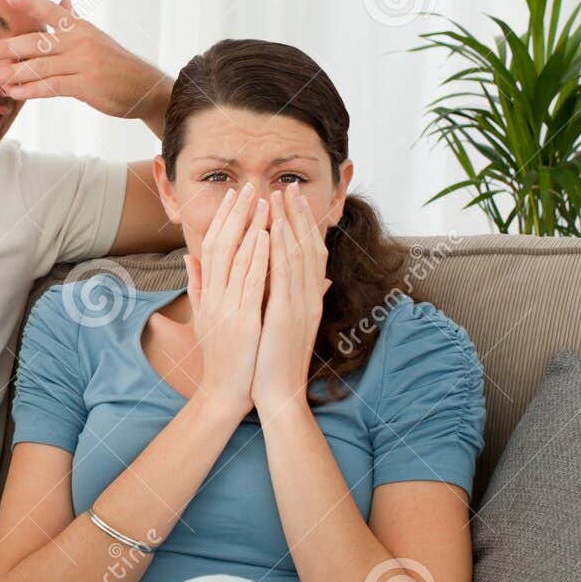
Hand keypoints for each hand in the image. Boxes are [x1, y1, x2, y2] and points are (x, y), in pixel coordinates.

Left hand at [0, 0, 169, 125]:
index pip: (51, 11)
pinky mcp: (85, 85)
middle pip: (38, 41)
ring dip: (12, 72)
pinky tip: (14, 93)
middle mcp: (80, 41)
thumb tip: (65, 1)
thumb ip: (75, 22)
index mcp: (80, 27)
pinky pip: (52, 87)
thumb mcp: (96, 38)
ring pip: (40, 66)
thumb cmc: (116, 64)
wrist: (145, 87)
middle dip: (8, 46)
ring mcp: (83, 63)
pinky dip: (31, 90)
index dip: (30, 3)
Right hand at [187, 183, 270, 420]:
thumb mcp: (203, 317)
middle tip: (249, 187)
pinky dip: (258, 258)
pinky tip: (267, 236)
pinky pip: (251, 283)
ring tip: (263, 201)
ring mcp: (227, 307)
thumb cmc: (220, 357)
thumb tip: (188, 257)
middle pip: (222, 245)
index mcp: (207, 294)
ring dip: (251, 227)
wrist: (224, 393)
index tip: (235, 196)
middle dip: (236, 214)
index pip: (212, 247)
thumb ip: (197, 286)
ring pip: (237, 258)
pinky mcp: (243, 321)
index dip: (223, 219)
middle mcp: (213, 296)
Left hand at [250, 183, 331, 417]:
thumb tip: (295, 281)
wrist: (277, 394)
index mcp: (306, 299)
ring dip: (289, 222)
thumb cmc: (272, 361)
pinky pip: (285, 275)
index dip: (300, 226)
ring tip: (279, 196)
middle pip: (307, 247)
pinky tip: (273, 228)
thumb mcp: (281, 324)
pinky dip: (280, 249)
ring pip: (298, 255)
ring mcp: (301, 305)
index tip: (288, 202)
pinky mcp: (287, 316)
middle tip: (287, 187)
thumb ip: (286, 298)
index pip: (307, 254)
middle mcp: (308, 297)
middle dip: (297, 215)